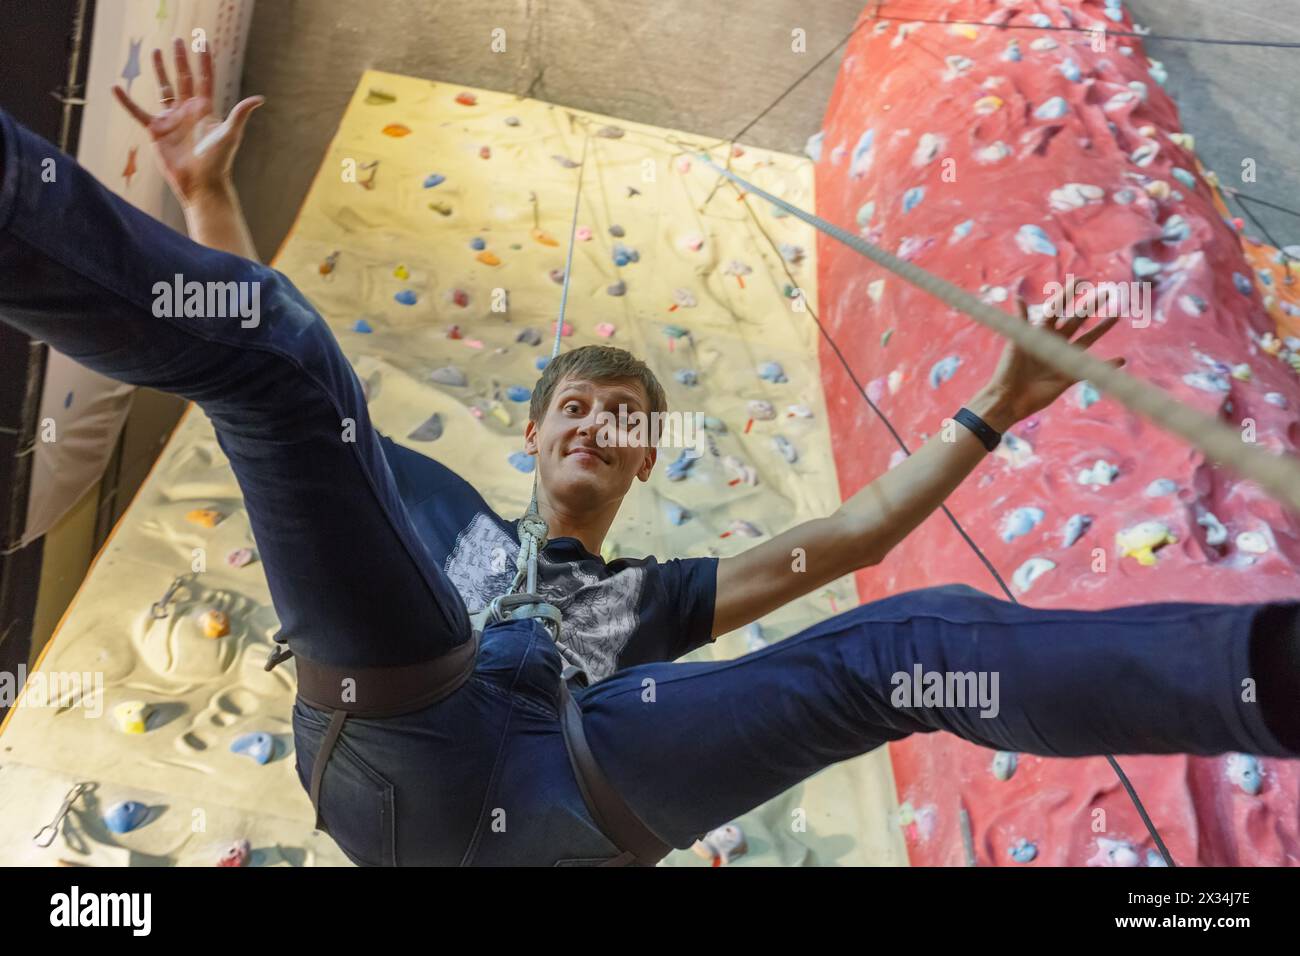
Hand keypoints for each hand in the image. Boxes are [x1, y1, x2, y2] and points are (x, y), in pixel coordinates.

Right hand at [112, 37, 262, 206]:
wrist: (201, 184)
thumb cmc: (217, 161)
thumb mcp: (229, 134)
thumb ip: (240, 114)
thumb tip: (259, 98)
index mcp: (205, 109)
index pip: (204, 79)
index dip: (204, 61)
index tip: (202, 41)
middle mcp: (188, 111)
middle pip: (183, 78)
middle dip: (180, 59)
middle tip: (177, 39)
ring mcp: (172, 120)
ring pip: (163, 89)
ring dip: (159, 71)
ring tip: (154, 52)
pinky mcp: (156, 131)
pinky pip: (138, 112)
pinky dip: (126, 101)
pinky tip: (116, 87)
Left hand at [985, 277, 1126, 422]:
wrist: (1009, 399)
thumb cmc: (1009, 370)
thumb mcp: (1016, 342)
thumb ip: (1021, 320)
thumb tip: (1017, 296)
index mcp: (1040, 331)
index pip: (1057, 307)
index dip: (1068, 293)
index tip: (1082, 280)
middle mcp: (1054, 342)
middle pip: (1076, 320)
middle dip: (1090, 306)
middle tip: (1106, 292)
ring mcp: (1062, 358)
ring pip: (1087, 340)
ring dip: (1101, 329)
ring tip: (1116, 316)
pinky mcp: (1068, 376)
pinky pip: (1089, 369)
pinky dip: (1105, 365)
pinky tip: (1121, 360)